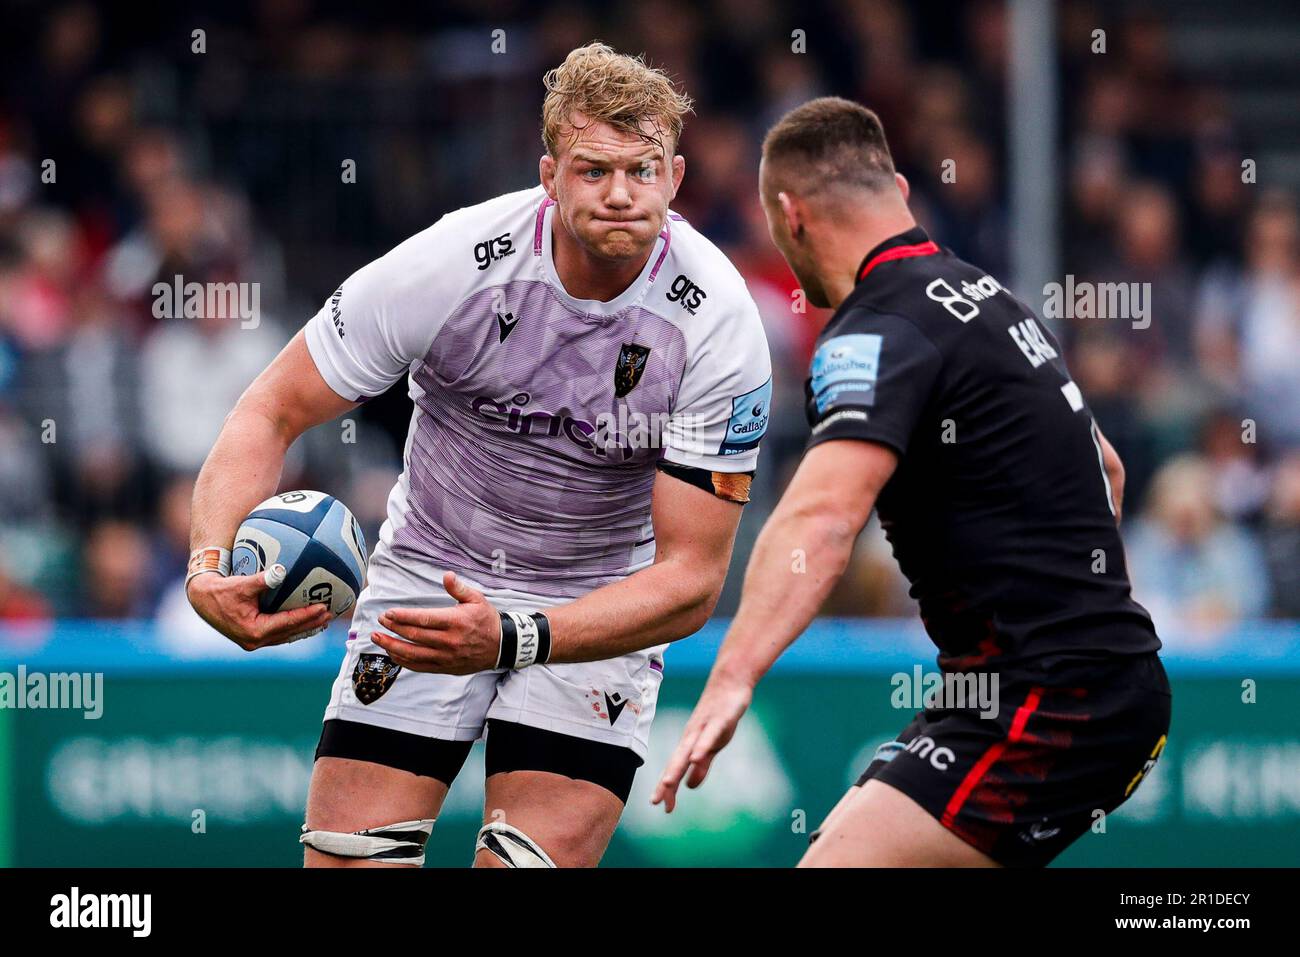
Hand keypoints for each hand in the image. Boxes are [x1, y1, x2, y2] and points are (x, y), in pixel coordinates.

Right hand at [187, 564, 332, 650]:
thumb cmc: (220, 590)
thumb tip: (281, 571)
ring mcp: (254, 641)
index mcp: (254, 630)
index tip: (323, 607)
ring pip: (286, 636)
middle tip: (330, 613)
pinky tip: (306, 620)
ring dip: (305, 628)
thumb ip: (262, 579)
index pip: (288, 623)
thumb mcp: (241, 584)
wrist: (202, 599)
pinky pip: (279, 633)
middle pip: (291, 633)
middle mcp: (255, 640)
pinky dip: (293, 627)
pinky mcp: (253, 637)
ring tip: (323, 619)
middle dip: (311, 624)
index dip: (307, 615)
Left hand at [372, 572, 501, 674]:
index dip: (404, 617)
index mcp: (456, 621)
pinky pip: (420, 666)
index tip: (389, 613)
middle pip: (415, 636)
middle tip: (380, 621)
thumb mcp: (477, 599)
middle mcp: (450, 641)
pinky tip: (392, 653)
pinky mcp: (445, 667)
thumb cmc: (486, 620)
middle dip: (394, 628)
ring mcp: (446, 656)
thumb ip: (459, 588)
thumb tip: (446, 575)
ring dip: (392, 646)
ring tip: (377, 638)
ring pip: (414, 654)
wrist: (501, 647)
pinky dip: (403, 661)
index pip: (424, 619)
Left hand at [651, 673, 752, 811]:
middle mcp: (692, 737)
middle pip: (676, 761)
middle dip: (666, 782)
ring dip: (677, 767)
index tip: (660, 807)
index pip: (676, 768)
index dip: (668, 787)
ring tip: (668, 784)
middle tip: (655, 801)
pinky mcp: (720, 720)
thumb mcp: (712, 745)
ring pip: (688, 749)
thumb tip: (690, 786)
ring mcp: (704, 727)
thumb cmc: (719, 715)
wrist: (730, 682)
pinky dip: (701, 747)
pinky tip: (695, 758)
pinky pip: (709, 735)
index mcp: (690, 744)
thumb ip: (702, 765)